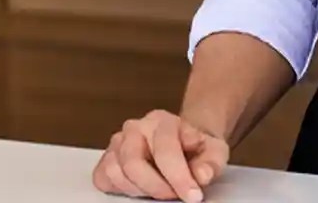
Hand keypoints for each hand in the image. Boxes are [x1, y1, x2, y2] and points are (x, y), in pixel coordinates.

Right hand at [93, 109, 229, 201]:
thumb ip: (211, 162)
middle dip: (156, 187)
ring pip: (116, 173)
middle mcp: (135, 128)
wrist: (184, 145)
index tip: (192, 195)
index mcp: (162, 121)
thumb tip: (201, 175)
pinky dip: (122, 189)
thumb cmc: (196, 149)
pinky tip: (142, 189)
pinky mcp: (106, 159)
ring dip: (140, 190)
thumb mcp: (214, 151)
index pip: (165, 149)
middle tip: (174, 196)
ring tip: (161, 190)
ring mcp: (117, 143)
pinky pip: (104, 179)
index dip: (179, 176)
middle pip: (134, 163)